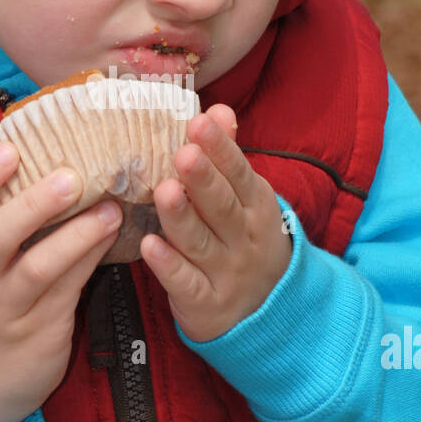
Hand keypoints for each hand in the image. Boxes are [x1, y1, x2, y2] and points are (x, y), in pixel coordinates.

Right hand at [0, 142, 122, 421]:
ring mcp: (9, 307)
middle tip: (71, 175)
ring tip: (112, 208)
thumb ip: (5, 225)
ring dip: (76, 235)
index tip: (9, 145)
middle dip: (32, 204)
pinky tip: (114, 237)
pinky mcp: (40, 330)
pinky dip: (91, 260)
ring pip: (38, 268)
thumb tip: (50, 164)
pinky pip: (68, 290)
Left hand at [140, 104, 291, 341]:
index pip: (239, 174)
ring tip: (164, 191)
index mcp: (256, 207)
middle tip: (183, 154)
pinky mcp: (205, 304)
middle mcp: (243, 238)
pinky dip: (169, 267)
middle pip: (222, 207)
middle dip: (203, 180)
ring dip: (181, 217)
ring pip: (200, 243)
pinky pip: (185, 284)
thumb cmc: (244, 239)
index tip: (199, 122)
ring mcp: (225, 273)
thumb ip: (228, 156)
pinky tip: (150, 246)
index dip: (221, 149)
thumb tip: (218, 109)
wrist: (270, 313)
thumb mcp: (247, 198)